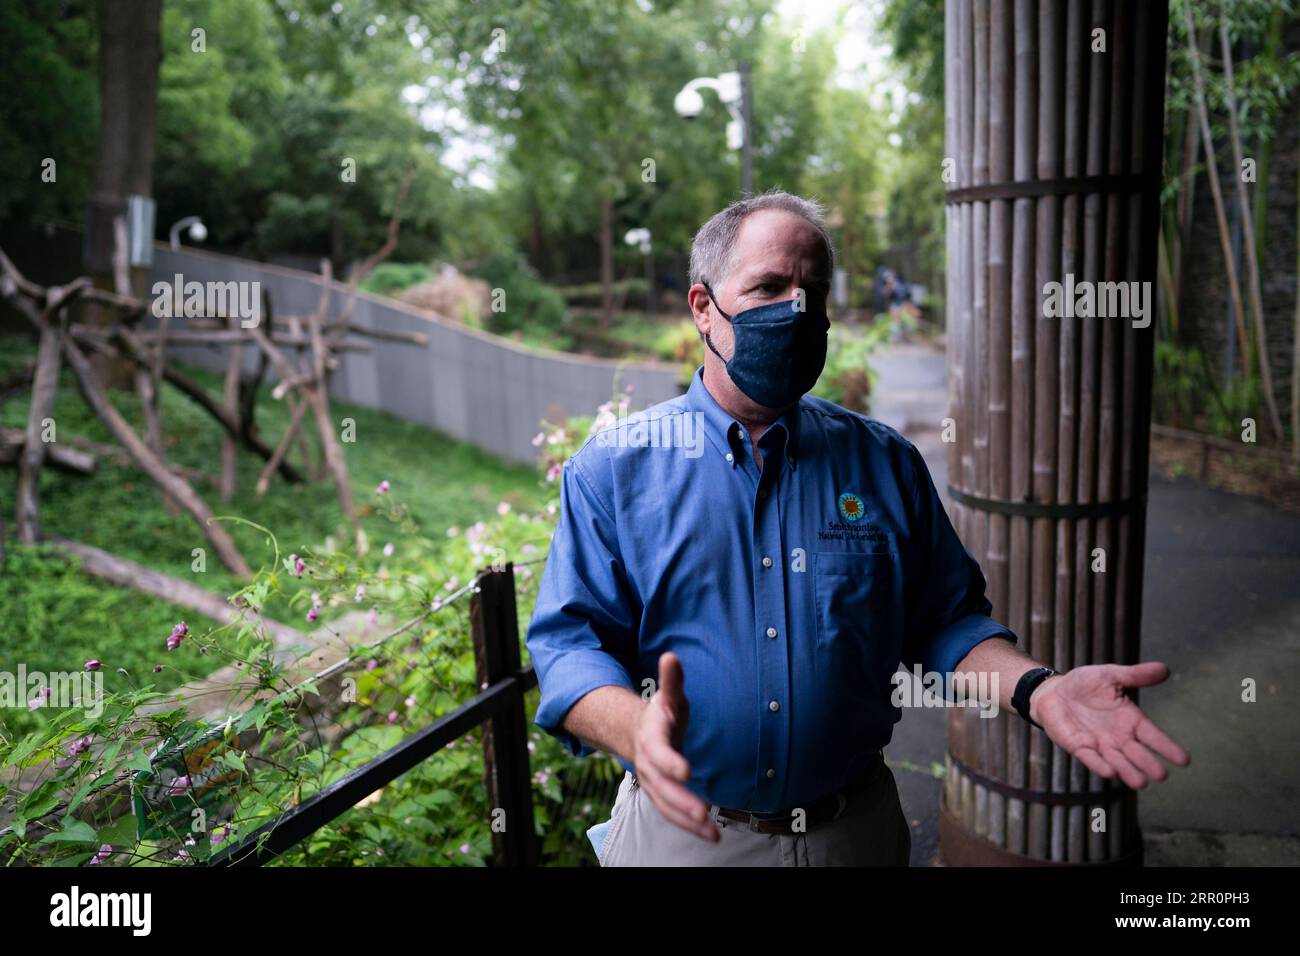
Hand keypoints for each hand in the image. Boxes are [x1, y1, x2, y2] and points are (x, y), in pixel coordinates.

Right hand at [630, 652, 719, 841]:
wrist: (639, 734)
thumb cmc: (661, 714)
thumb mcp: (668, 697)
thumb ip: (672, 681)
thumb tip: (671, 656)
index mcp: (650, 738)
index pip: (658, 752)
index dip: (670, 762)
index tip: (687, 772)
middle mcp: (648, 765)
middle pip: (662, 786)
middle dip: (682, 800)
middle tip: (703, 812)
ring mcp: (653, 783)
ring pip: (666, 805)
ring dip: (687, 819)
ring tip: (711, 831)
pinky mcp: (661, 796)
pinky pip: (672, 814)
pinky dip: (690, 826)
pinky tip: (711, 835)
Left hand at [1029, 662, 1190, 788]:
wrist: (1054, 691)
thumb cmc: (1084, 684)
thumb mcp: (1110, 675)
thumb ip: (1135, 675)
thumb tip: (1165, 669)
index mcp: (1130, 719)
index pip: (1153, 736)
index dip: (1167, 747)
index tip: (1185, 760)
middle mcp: (1119, 737)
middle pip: (1137, 753)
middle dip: (1148, 764)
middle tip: (1161, 776)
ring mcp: (1099, 744)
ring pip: (1117, 761)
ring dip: (1127, 771)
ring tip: (1141, 783)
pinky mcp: (1079, 747)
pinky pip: (1090, 758)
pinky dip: (1099, 765)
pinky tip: (1109, 773)